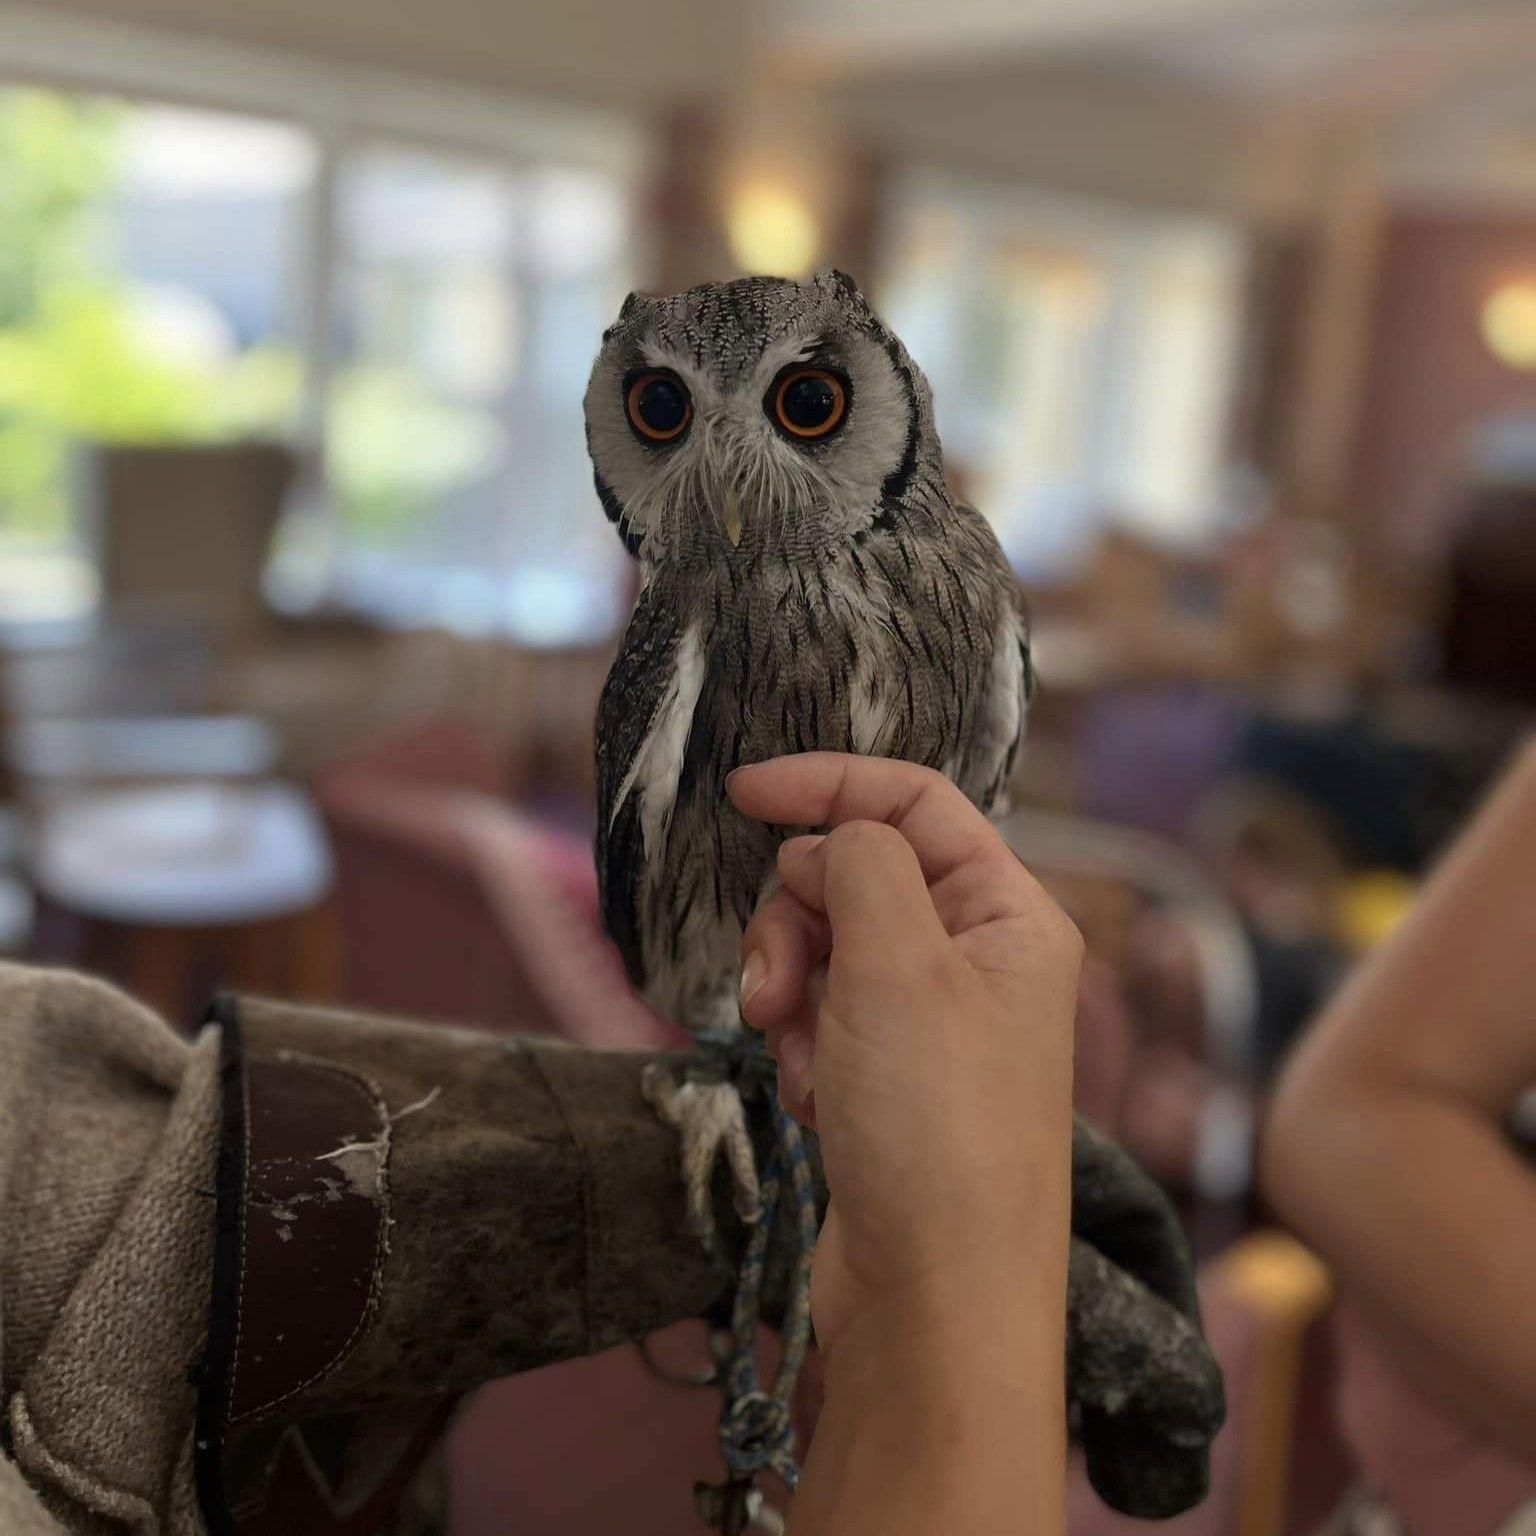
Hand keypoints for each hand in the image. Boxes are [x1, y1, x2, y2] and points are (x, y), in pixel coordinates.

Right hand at [728, 753, 1081, 1365]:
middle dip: (798, 921)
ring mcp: (930, 1022)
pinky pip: (819, 1020)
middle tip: (779, 989)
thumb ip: (862, 865)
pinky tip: (819, 1107)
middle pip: (855, 877)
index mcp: (1008, 914)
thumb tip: (831, 835)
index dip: (828, 784)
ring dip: (792, 993)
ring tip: (804, 1061)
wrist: (936, 1299)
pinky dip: (802, 1052)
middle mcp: (976, 958)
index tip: (741, 794)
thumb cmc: (936, 1124)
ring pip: (824, 949)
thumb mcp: (899, 965)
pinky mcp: (888, 1078)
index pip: (914, 803)